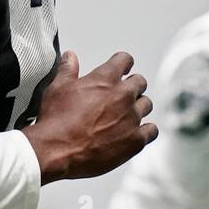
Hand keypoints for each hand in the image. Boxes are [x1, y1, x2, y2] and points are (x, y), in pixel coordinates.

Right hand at [20, 50, 156, 183]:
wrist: (57, 151)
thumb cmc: (56, 120)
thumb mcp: (57, 88)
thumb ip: (68, 70)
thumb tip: (70, 57)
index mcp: (105, 79)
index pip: (125, 60)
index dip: (123, 63)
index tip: (122, 68)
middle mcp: (123, 95)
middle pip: (139, 82)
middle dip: (131, 86)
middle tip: (121, 95)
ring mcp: (131, 118)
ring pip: (146, 104)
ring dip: (138, 107)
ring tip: (126, 115)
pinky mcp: (135, 140)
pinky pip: (152, 131)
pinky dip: (145, 130)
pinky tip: (135, 133)